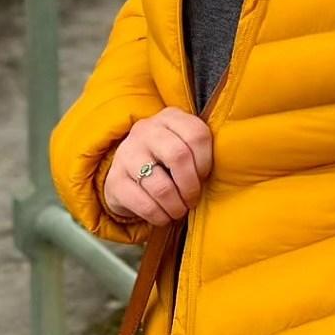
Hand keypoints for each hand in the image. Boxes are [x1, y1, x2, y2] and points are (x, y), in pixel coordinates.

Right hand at [103, 106, 212, 225]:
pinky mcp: (115, 180)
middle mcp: (146, 130)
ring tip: (179, 210)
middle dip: (191, 185)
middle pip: (178, 156)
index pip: (197, 134)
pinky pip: (142, 203)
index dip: (206, 161)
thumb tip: (219, 173)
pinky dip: (158, 215)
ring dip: (176, 205)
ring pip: (161, 185)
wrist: (127, 171)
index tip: (204, 177)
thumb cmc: (166, 159)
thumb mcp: (183, 144)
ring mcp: (127, 154)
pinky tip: (164, 216)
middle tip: (192, 199)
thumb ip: (199, 150)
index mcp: (170, 117)